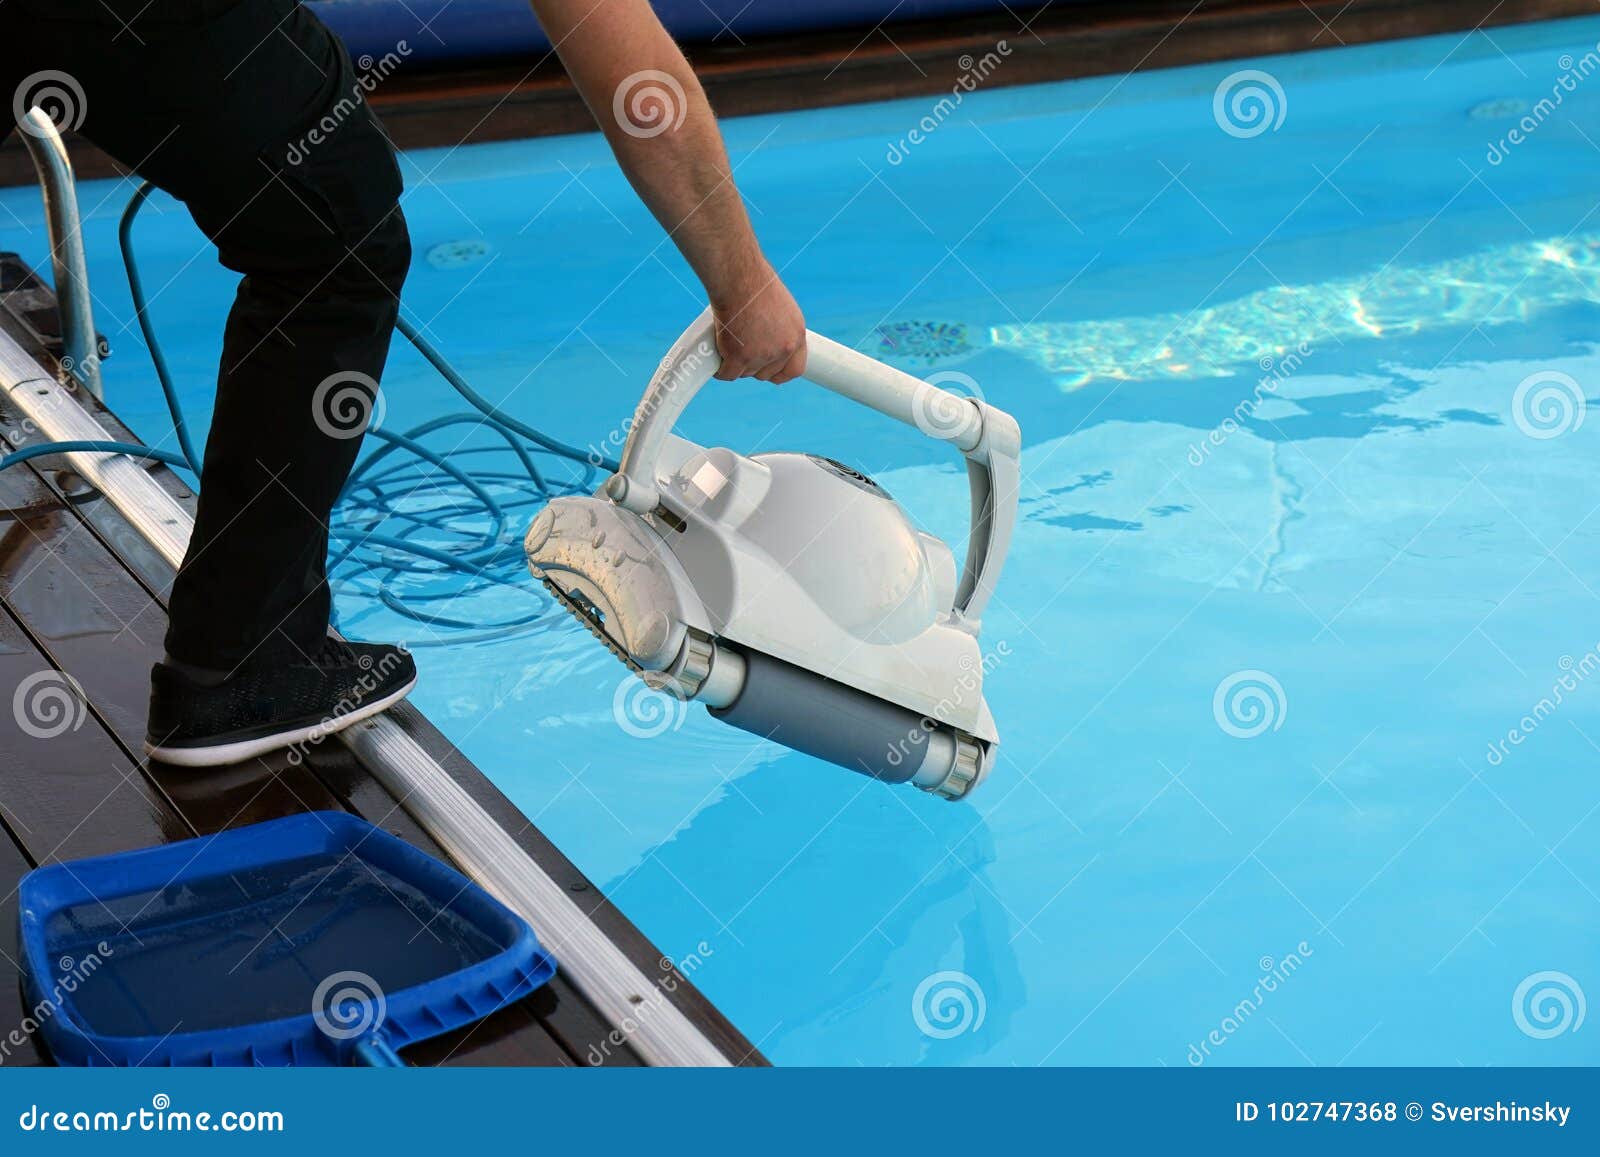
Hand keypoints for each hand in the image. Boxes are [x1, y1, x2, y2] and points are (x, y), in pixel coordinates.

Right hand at [710, 264, 806, 383]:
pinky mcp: (739, 357)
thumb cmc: (754, 283)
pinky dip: (719, 369)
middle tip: (740, 350)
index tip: (769, 373)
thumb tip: (765, 341)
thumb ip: (777, 328)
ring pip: (744, 373)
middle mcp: (783, 348)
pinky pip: (727, 374)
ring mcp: (762, 355)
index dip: (780, 374)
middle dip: (752, 367)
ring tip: (727, 343)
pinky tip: (716, 358)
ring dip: (734, 364)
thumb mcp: (778, 307)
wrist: (738, 277)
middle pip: (765, 374)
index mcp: (796, 335)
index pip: (795, 369)